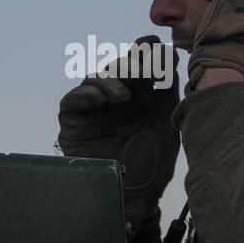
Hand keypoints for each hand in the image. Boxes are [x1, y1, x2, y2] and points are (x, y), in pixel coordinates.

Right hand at [57, 35, 179, 230]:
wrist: (133, 199)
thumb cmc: (152, 166)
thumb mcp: (166, 125)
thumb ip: (167, 93)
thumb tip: (171, 56)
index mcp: (139, 99)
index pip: (139, 69)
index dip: (145, 54)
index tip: (154, 42)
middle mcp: (115, 101)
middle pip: (117, 71)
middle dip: (130, 64)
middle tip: (141, 62)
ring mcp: (93, 111)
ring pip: (95, 81)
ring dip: (110, 81)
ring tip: (124, 95)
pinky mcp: (73, 123)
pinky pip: (73, 101)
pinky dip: (85, 95)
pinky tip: (102, 99)